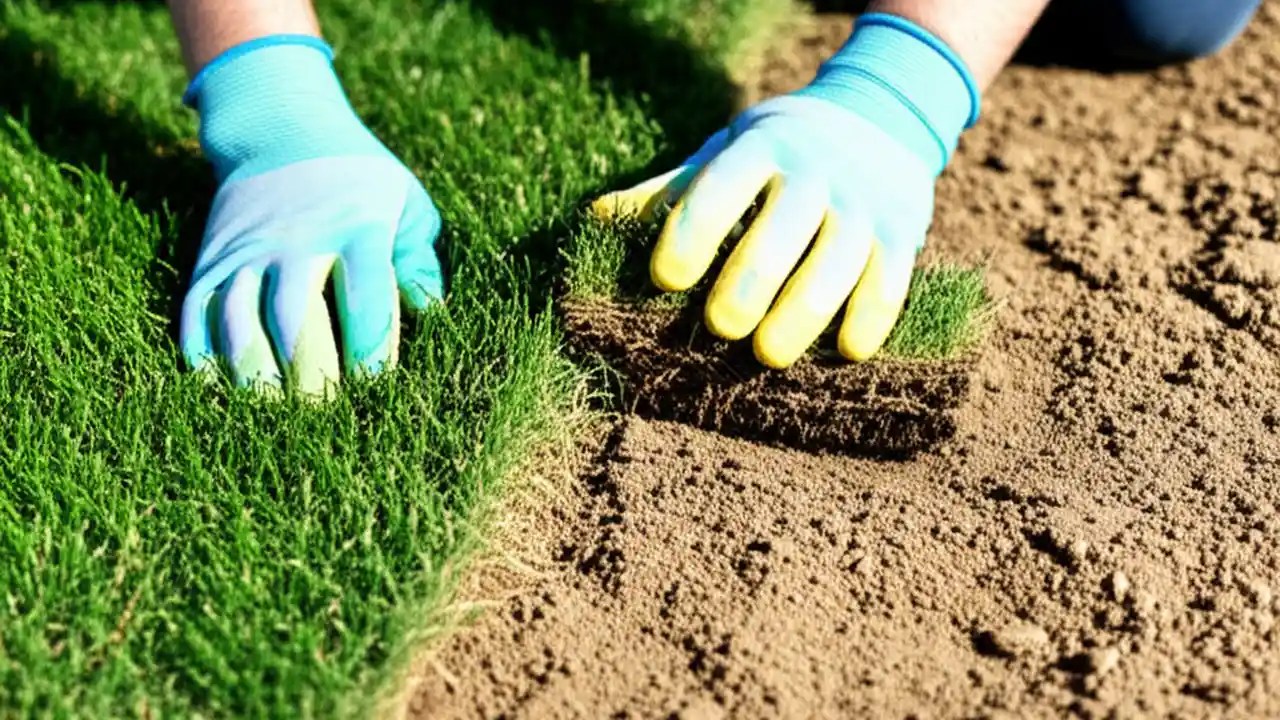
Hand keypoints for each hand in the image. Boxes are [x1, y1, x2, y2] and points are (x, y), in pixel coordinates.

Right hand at [179, 37, 442, 396]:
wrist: (280, 124)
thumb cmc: (359, 177)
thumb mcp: (404, 201)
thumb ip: (419, 258)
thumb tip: (429, 311)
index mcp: (355, 227)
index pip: (364, 297)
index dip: (370, 347)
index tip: (374, 385)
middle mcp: (296, 240)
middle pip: (294, 316)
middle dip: (307, 372)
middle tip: (320, 412)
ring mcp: (247, 249)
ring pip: (238, 318)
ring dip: (251, 371)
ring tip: (268, 412)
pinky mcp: (211, 257)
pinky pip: (197, 309)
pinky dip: (199, 351)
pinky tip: (213, 386)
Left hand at [593, 14, 978, 368]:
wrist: (876, 117)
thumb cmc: (774, 156)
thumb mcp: (722, 157)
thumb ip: (667, 192)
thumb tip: (593, 222)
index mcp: (760, 148)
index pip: (721, 188)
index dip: (691, 233)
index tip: (664, 279)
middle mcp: (816, 170)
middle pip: (781, 233)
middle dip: (747, 285)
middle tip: (719, 327)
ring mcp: (863, 202)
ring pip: (838, 264)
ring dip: (802, 315)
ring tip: (768, 354)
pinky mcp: (903, 231)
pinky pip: (890, 282)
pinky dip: (870, 319)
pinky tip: (846, 351)